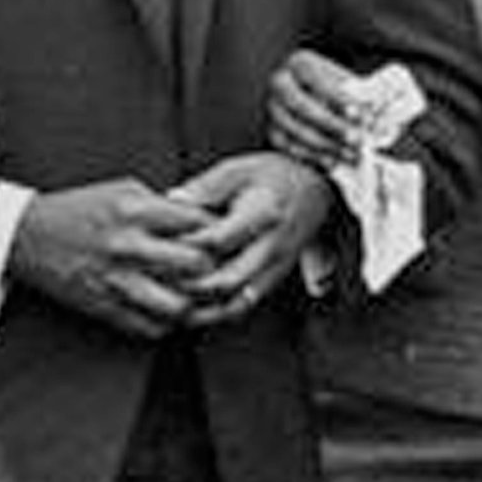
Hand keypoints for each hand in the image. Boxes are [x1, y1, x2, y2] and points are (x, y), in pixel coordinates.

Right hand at [10, 176, 217, 337]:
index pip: (198, 223)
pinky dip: (167, 324)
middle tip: (217, 269)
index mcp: (135, 211)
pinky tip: (171, 312)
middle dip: (213, 268)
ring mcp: (115, 280)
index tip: (223, 236)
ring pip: (176, 305)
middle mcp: (128, 246)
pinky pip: (149, 326)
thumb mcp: (122, 190)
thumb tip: (203, 217)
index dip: (218, 230)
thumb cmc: (78, 209)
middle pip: (195, 265)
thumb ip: (162, 204)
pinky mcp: (103, 305)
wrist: (27, 235)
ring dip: (192, 303)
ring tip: (195, 296)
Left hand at [163, 150, 333, 323]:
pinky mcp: (277, 277)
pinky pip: (249, 304)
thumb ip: (207, 185)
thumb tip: (173, 199)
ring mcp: (278, 265)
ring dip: (207, 309)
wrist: (318, 189)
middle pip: (229, 279)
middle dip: (192, 285)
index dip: (187, 245)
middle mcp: (274, 244)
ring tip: (177, 306)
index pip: (220, 239)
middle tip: (163, 281)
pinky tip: (198, 312)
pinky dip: (221, 313)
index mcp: (264, 213)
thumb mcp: (241, 168)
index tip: (163, 243)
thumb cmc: (276, 176)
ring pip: (240, 301)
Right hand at [262, 48, 364, 170]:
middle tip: (360, 140)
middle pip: (303, 106)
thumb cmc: (341, 90)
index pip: (318, 78)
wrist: (319, 101)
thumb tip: (379, 119)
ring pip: (296, 130)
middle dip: (334, 125)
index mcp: (300, 63)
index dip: (340, 98)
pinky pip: (289, 147)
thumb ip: (366, 97)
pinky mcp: (271, 131)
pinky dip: (314, 156)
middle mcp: (280, 83)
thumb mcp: (353, 84)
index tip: (361, 115)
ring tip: (354, 154)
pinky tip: (335, 161)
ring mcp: (272, 109)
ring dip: (328, 145)